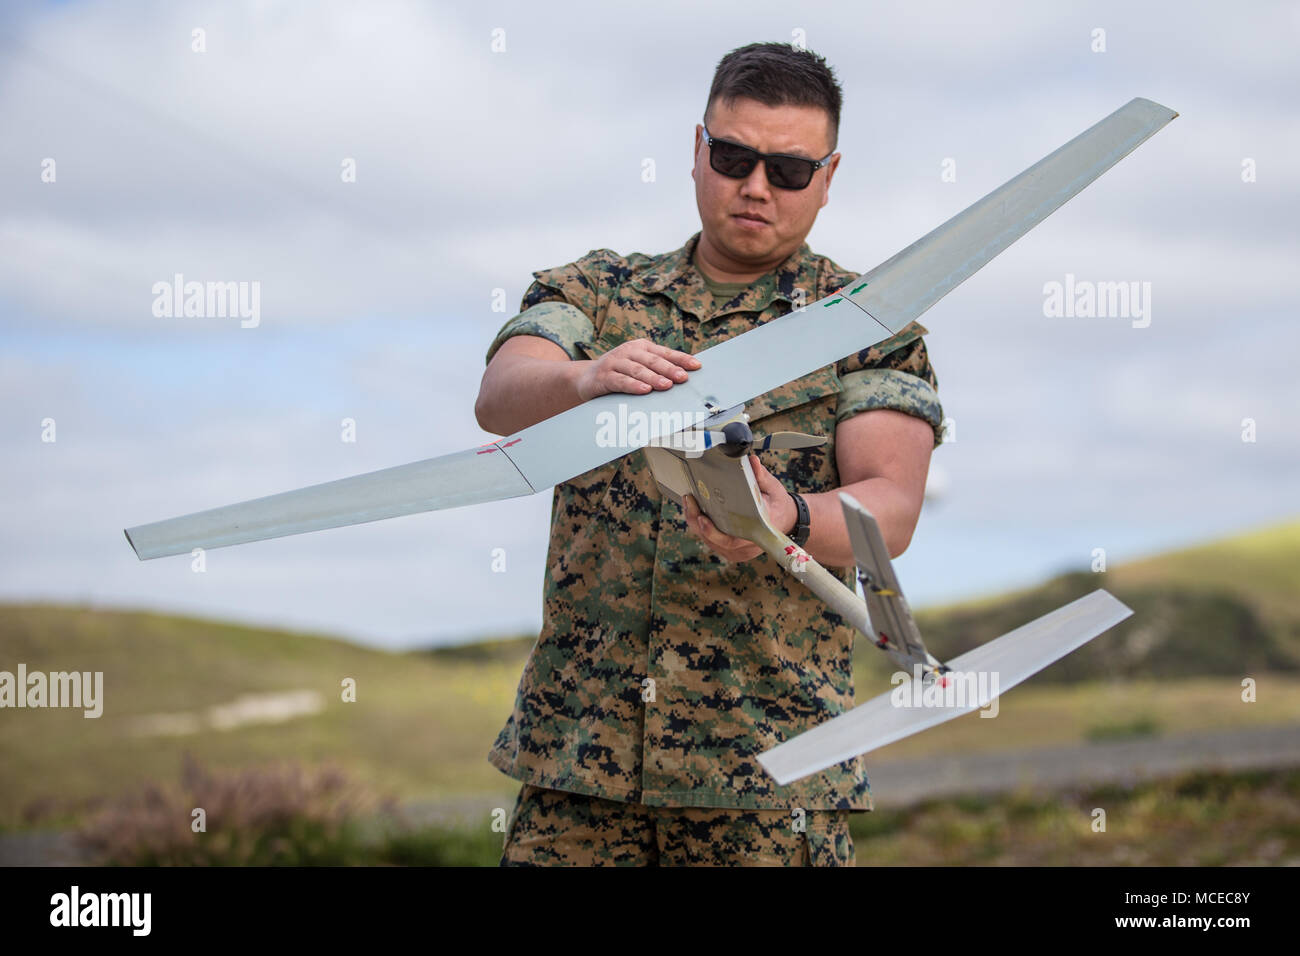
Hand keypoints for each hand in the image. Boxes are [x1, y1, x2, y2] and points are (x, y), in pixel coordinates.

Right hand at [575, 338, 700, 401]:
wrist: (586, 379)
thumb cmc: (619, 373)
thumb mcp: (638, 367)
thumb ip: (657, 369)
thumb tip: (684, 377)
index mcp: (641, 347)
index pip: (665, 352)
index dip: (681, 359)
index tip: (697, 366)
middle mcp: (628, 351)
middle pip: (652, 360)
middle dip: (669, 369)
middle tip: (683, 378)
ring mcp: (614, 362)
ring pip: (637, 369)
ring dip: (653, 377)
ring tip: (666, 385)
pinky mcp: (603, 376)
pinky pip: (620, 380)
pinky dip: (633, 385)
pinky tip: (644, 390)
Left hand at [682, 454, 797, 562]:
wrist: (787, 520)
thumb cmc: (778, 504)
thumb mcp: (773, 487)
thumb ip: (761, 476)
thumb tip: (752, 461)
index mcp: (759, 531)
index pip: (733, 538)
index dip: (714, 532)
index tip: (702, 519)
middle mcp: (748, 545)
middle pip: (716, 540)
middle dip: (698, 522)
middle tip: (690, 502)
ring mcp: (740, 551)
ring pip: (712, 542)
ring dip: (697, 524)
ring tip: (689, 504)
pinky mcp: (733, 551)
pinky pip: (713, 542)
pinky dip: (702, 528)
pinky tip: (695, 512)